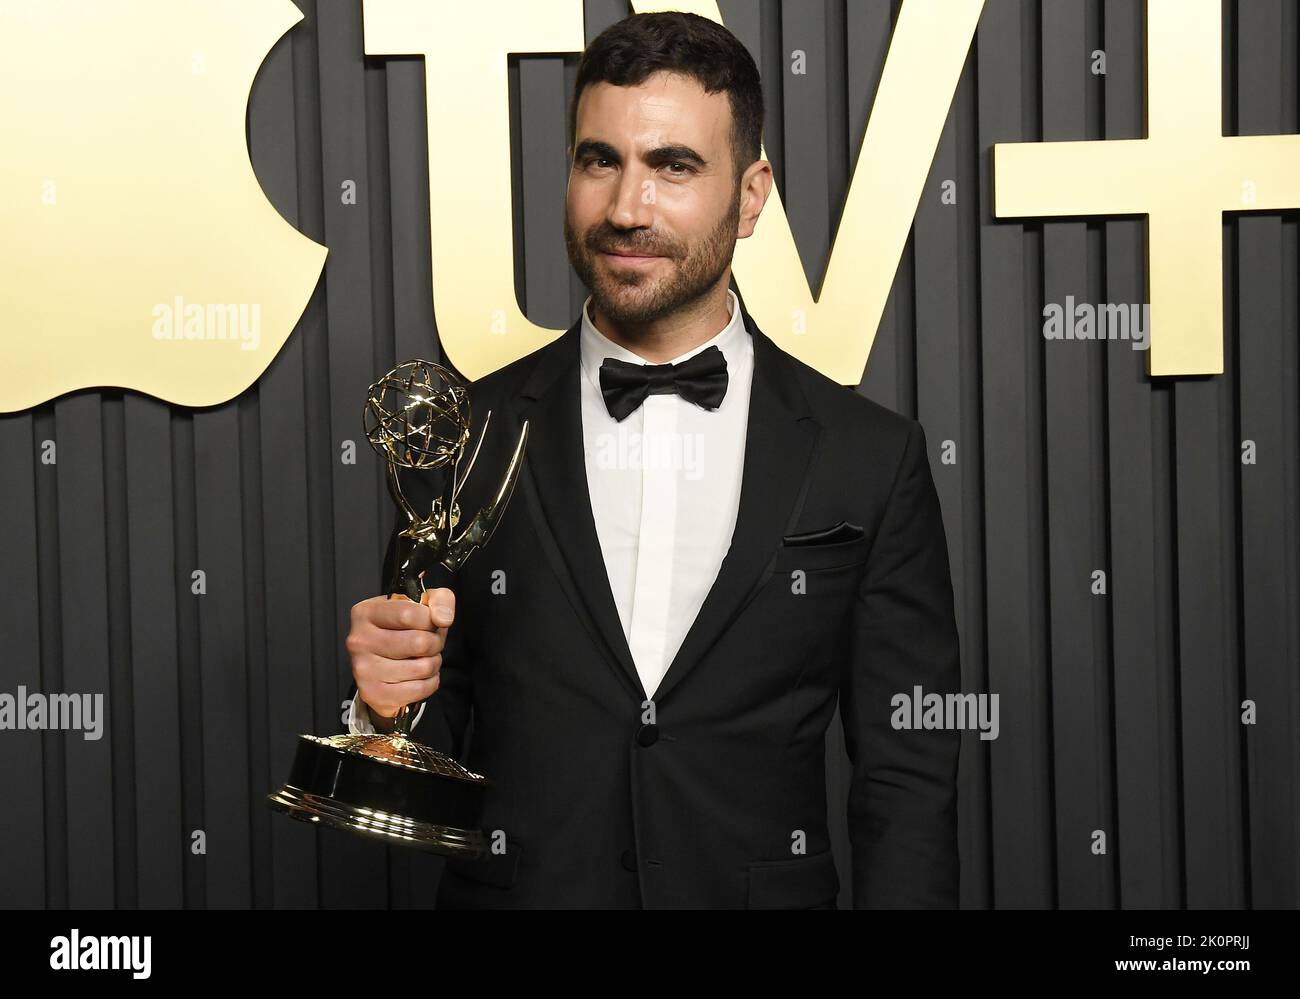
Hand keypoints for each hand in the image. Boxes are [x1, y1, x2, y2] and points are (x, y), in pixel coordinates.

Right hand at [346, 587, 454, 722]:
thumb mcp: (421, 605)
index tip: (430, 623)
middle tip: (430, 644)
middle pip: (419, 642)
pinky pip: (419, 689)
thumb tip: (443, 618)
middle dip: (435, 644)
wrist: (383, 664)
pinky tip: (420, 676)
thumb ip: (439, 600)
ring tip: (423, 659)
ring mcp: (363, 669)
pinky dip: (429, 683)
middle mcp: (359, 640)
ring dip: (433, 664)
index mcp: (366, 612)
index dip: (430, 620)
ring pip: (422, 667)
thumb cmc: (403, 630)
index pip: (409, 613)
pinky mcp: (373, 693)